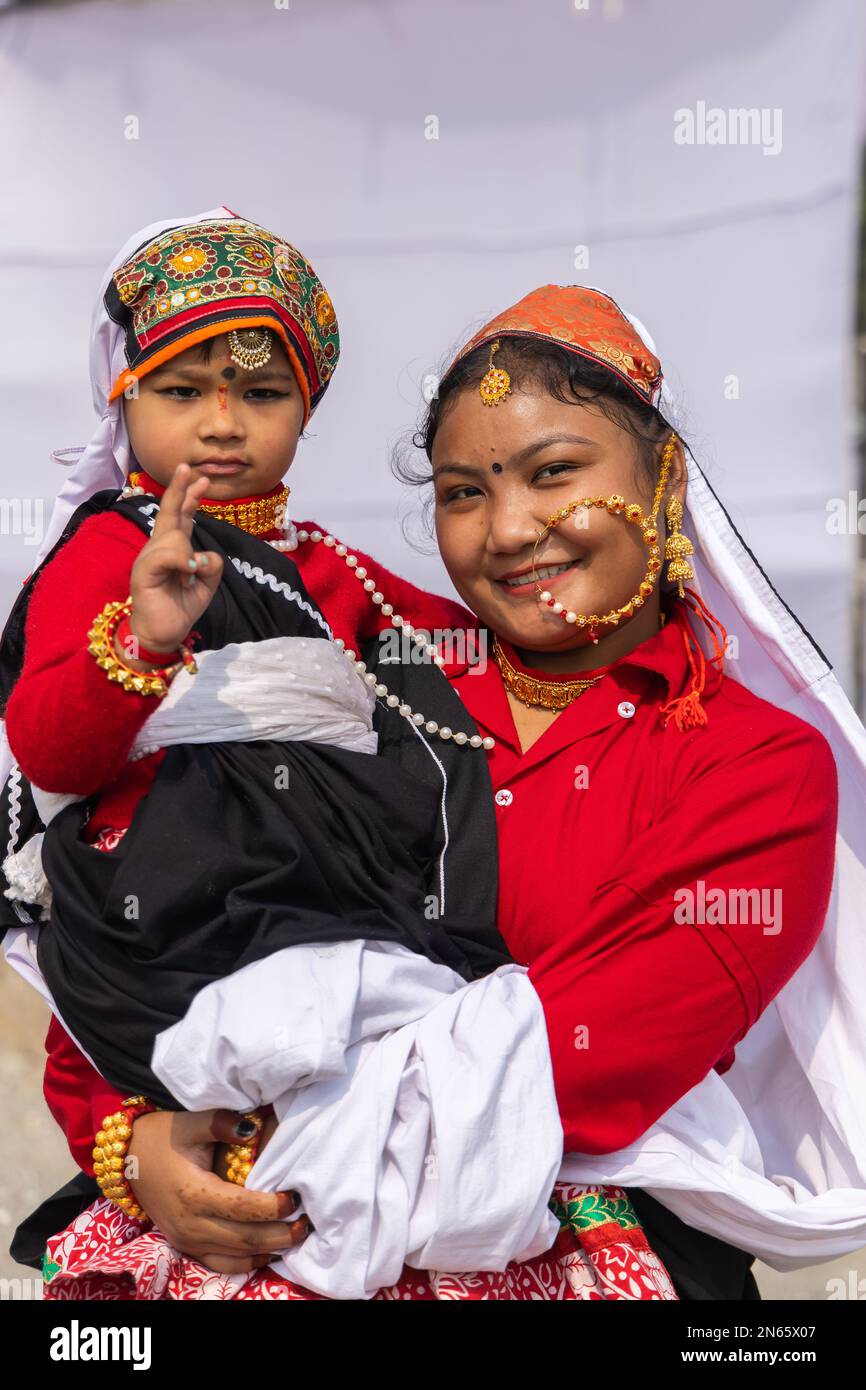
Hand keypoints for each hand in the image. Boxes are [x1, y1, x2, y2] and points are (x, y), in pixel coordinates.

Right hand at [127, 463, 223, 653]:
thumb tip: (204, 555)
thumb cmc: (180, 607)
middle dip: (179, 489)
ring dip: (189, 554)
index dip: (189, 497)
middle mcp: (158, 548)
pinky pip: (168, 555)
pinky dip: (183, 562)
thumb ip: (211, 565)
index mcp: (172, 549)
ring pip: (174, 536)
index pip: (181, 517)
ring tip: (189, 577)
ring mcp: (148, 558)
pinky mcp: (144, 571)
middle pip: (168, 513)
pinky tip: (187, 574)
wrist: (162, 633)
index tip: (200, 478)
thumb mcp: (206, 584)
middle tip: (188, 468)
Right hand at [127, 1108, 307, 1274]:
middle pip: (244, 1238)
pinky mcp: (185, 1245)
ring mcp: (186, 1239)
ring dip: (268, 1250)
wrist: (128, 1158)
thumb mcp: (191, 1121)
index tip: (295, 1197)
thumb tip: (252, 1128)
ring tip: (295, 1236)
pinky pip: (220, 1263)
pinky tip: (268, 1252)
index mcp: (193, 1192)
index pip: (242, 1208)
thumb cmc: (163, 1137)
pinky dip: (247, 1262)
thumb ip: (222, 1123)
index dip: (272, 1207)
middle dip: (279, 1233)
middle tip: (306, 1222)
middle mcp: (190, 1223)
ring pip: (235, 1256)